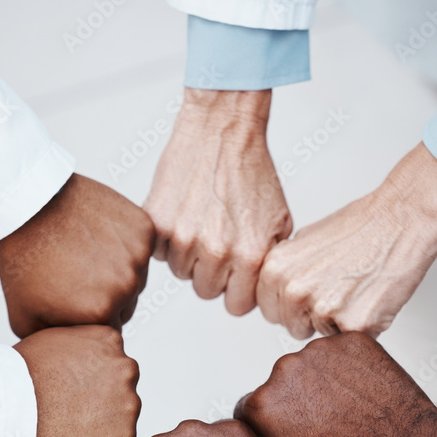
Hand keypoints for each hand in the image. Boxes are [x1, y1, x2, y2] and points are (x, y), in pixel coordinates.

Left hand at [0, 174, 154, 337]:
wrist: (28, 205)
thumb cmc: (24, 260)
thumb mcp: (24, 318)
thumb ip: (54, 343)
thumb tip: (71, 358)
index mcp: (100, 314)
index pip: (109, 330)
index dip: (88, 316)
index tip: (71, 297)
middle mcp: (125, 288)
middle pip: (126, 305)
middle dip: (106, 295)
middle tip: (77, 274)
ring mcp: (137, 256)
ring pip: (136, 277)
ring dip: (117, 269)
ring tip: (85, 253)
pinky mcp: (143, 229)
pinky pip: (141, 247)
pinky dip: (124, 243)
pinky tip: (96, 235)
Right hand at [14, 326, 139, 436]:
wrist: (9, 411)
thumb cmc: (20, 376)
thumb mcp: (54, 339)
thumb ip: (83, 345)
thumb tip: (88, 355)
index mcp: (110, 342)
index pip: (112, 364)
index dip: (90, 381)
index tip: (69, 389)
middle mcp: (126, 370)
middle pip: (121, 391)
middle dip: (100, 403)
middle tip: (67, 411)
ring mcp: (128, 407)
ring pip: (119, 422)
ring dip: (100, 429)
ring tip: (66, 429)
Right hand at [145, 89, 292, 315]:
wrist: (223, 131)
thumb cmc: (253, 173)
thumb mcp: (279, 223)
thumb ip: (267, 264)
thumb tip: (258, 294)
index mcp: (249, 256)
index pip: (237, 306)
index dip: (237, 290)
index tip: (237, 272)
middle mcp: (215, 252)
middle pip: (206, 291)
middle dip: (213, 273)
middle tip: (219, 240)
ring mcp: (183, 238)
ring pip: (181, 272)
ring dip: (190, 255)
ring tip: (203, 222)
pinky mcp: (158, 223)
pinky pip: (159, 251)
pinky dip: (169, 238)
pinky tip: (185, 213)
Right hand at [234, 332, 436, 436]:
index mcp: (263, 406)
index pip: (250, 408)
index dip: (271, 426)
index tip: (292, 434)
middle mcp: (284, 371)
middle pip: (280, 384)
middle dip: (296, 402)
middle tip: (326, 426)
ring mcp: (321, 352)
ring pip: (312, 366)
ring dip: (323, 383)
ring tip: (349, 413)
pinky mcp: (352, 341)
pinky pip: (343, 353)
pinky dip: (351, 370)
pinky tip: (364, 397)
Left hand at [257, 143, 436, 338]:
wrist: (401, 221)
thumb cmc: (361, 227)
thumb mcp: (304, 241)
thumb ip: (285, 271)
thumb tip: (276, 292)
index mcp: (276, 270)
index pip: (269, 310)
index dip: (292, 306)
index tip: (310, 294)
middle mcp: (294, 290)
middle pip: (293, 328)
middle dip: (313, 317)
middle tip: (338, 291)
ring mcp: (323, 309)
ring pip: (322, 337)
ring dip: (339, 323)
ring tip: (355, 292)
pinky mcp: (354, 325)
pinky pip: (351, 341)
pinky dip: (363, 327)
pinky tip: (369, 299)